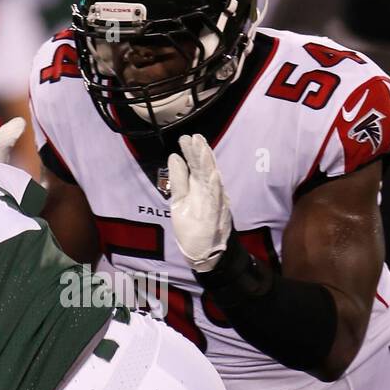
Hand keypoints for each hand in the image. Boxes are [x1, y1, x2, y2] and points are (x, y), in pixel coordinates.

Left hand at [168, 134, 232, 272]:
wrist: (203, 252)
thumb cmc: (192, 225)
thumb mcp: (179, 200)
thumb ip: (178, 180)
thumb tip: (174, 157)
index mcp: (199, 187)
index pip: (197, 166)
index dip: (193, 152)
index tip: (187, 138)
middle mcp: (209, 192)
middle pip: (206, 169)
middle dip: (201, 154)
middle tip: (195, 138)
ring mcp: (214, 203)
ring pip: (212, 180)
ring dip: (208, 165)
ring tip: (203, 149)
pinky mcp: (215, 216)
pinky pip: (215, 200)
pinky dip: (214, 187)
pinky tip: (212, 175)